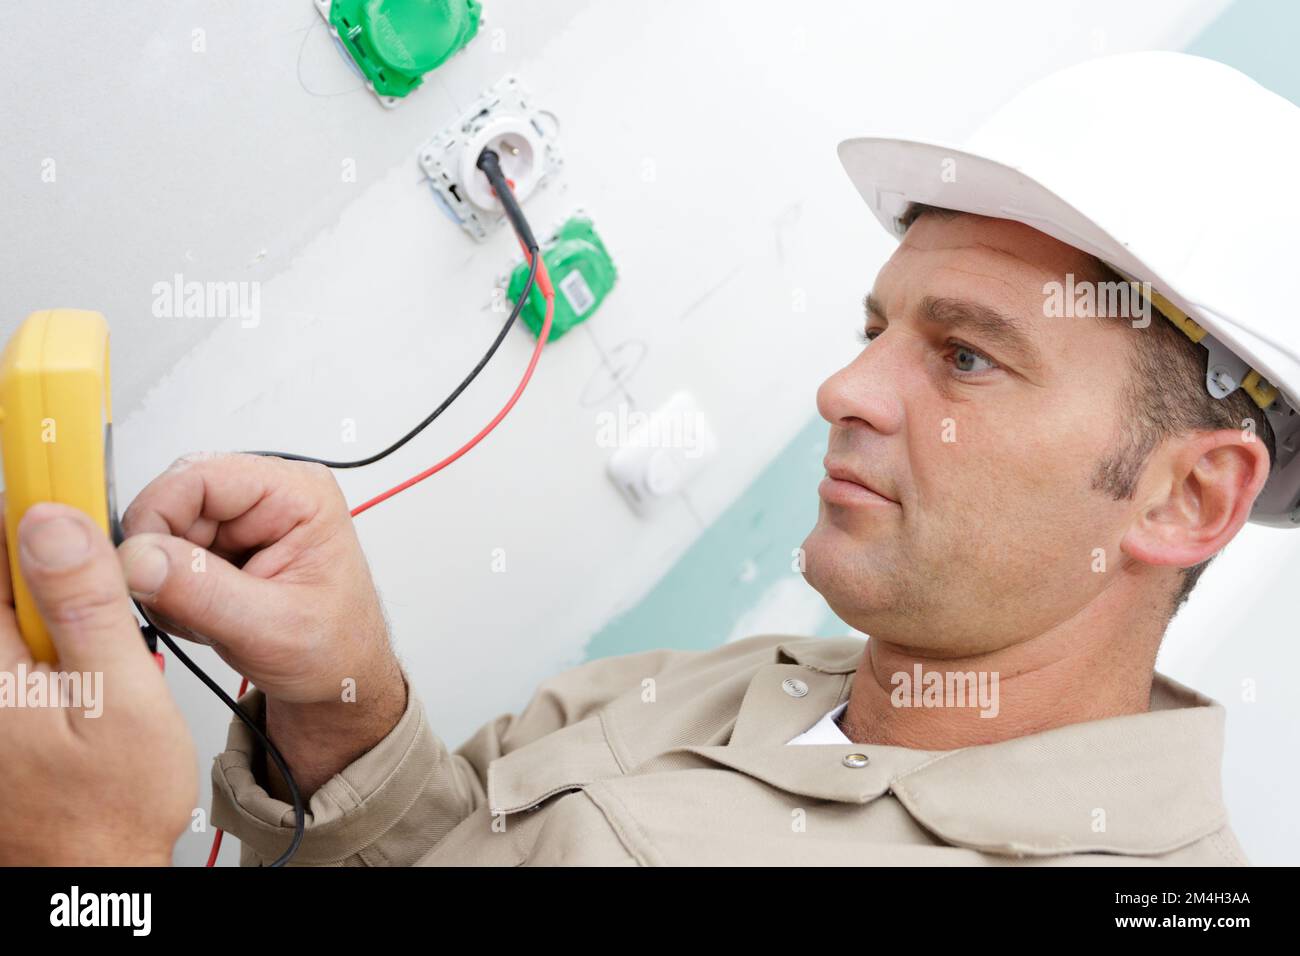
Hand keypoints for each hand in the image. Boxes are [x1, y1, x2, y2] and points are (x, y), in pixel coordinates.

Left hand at [0, 499, 196, 864]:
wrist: (91, 873)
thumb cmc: (107, 807)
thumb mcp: (119, 694)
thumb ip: (86, 602)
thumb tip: (56, 521)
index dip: (38, 509)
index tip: (70, 480)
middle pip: (2, 574)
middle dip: (54, 562)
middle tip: (104, 594)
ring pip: (10, 604)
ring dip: (58, 601)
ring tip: (102, 647)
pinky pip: (15, 637)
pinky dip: (52, 632)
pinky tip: (86, 664)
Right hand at [118, 453, 405, 794]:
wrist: (339, 682)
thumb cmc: (334, 650)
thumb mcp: (270, 628)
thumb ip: (203, 592)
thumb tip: (139, 558)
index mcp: (300, 495)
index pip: (200, 475)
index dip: (156, 516)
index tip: (138, 567)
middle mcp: (272, 495)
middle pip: (174, 500)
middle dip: (161, 558)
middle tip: (178, 607)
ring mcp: (246, 520)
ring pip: (164, 530)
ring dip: (166, 581)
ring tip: (205, 619)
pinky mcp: (225, 545)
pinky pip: (166, 556)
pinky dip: (170, 592)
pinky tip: (204, 617)